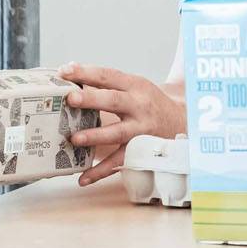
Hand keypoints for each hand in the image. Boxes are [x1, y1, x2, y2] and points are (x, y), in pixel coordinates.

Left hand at [59, 63, 186, 184]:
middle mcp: (139, 106)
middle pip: (114, 101)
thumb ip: (106, 80)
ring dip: (95, 135)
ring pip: (117, 132)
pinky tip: (83, 177)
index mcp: (134, 86)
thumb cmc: (149, 102)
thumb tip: (69, 69)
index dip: (86, 72)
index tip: (65, 71)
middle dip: (91, 99)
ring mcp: (140, 129)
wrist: (181, 122)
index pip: (108, 76)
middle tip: (71, 99)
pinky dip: (100, 171)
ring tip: (75, 139)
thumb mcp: (134, 85)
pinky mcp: (140, 150)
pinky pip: (119, 161)